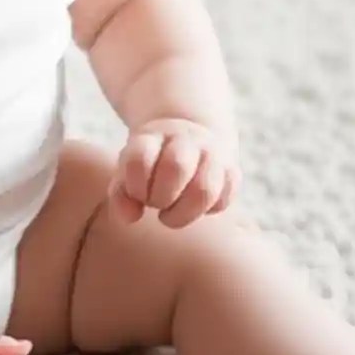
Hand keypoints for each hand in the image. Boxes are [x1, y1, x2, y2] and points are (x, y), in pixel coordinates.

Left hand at [109, 118, 240, 228]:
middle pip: (176, 167)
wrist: (189, 135)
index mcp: (153, 135)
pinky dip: (206, 211)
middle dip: (160, 197)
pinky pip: (224, 200)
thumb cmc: (150, 164)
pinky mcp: (232, 172)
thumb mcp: (128, 171)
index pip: (140, 159)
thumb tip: (130, 218)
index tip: (136, 193)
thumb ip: (121, 196)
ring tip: (171, 214)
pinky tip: (193, 206)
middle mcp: (185, 139)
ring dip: (183, 213)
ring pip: (205, 190)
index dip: (134, 187)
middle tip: (155, 203)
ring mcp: (212, 154)